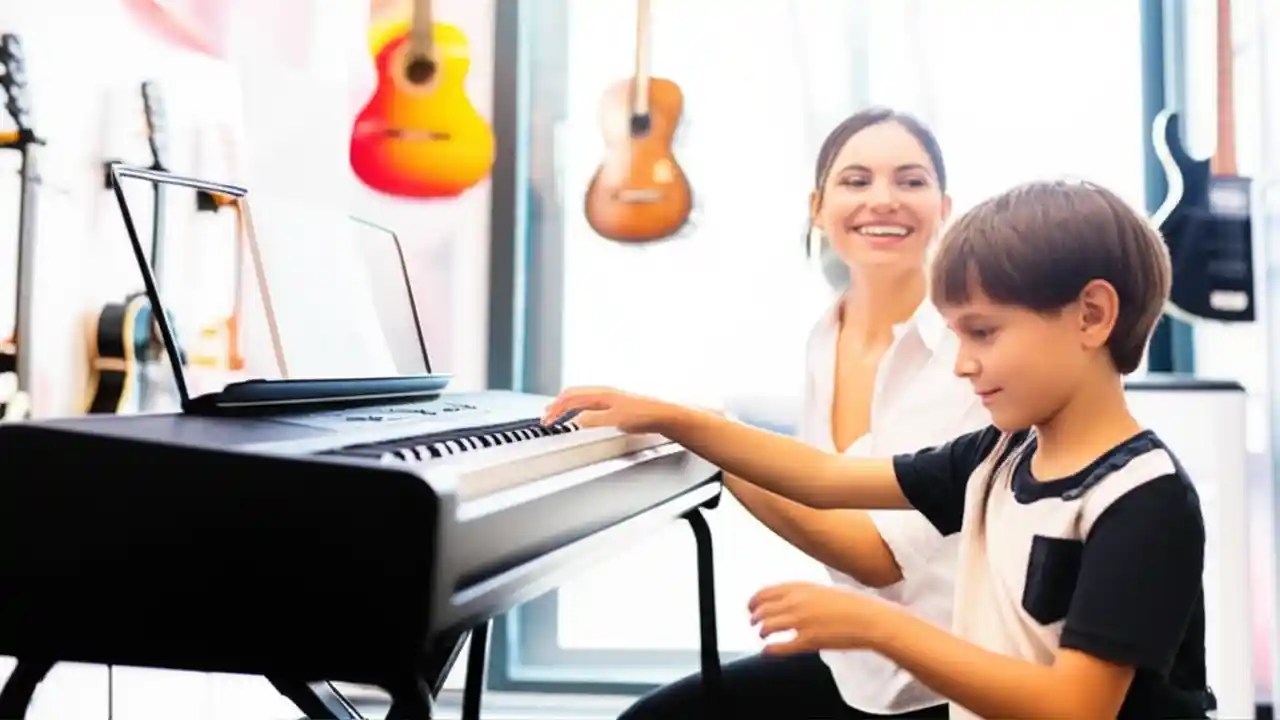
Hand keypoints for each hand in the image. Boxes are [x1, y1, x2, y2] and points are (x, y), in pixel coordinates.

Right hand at [540, 386, 675, 433]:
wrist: (664, 415)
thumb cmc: (644, 415)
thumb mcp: (616, 420)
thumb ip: (595, 419)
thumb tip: (576, 420)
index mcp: (601, 394)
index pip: (571, 398)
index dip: (556, 409)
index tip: (546, 420)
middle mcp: (604, 393)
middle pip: (573, 395)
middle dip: (557, 405)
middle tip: (546, 416)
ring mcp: (610, 398)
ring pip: (581, 398)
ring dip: (567, 407)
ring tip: (558, 415)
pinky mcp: (615, 405)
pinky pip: (589, 404)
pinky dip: (578, 409)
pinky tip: (582, 417)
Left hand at [748, 582, 897, 654]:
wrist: (872, 619)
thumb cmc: (855, 604)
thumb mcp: (826, 589)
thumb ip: (807, 593)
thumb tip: (793, 598)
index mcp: (802, 587)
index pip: (766, 592)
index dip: (755, 600)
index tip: (752, 605)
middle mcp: (797, 602)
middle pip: (762, 609)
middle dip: (754, 616)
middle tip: (754, 621)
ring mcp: (801, 621)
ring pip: (767, 626)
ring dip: (761, 631)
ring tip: (763, 635)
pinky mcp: (808, 641)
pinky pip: (780, 647)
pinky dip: (770, 650)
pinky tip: (767, 651)